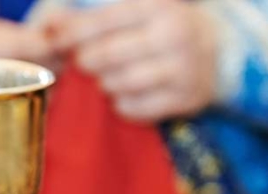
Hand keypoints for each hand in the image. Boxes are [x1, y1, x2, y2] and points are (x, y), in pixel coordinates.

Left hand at [45, 0, 217, 120]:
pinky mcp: (184, 98)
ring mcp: (182, 68)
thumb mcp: (135, 13)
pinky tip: (126, 94)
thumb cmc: (162, 30)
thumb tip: (49, 24)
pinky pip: (133, 109)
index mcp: (159, 7)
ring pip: (118, 84)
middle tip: (86, 63)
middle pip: (107, 56)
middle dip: (88, 62)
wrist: (218, 52)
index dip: (73, 33)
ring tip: (110, 77)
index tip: (54, 42)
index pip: (104, 21)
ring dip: (106, 84)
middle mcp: (173, 34)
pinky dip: (122, 104)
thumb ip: (91, 18)